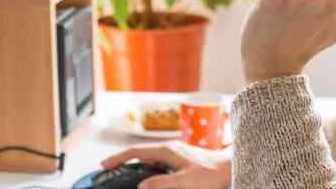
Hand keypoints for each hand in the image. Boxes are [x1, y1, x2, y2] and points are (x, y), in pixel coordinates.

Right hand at [100, 141, 230, 188]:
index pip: (136, 152)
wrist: (231, 168)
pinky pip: (159, 164)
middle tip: (110, 171)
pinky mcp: (181, 161)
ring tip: (126, 176)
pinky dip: (148, 170)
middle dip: (124, 162)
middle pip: (140, 154)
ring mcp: (175, 154)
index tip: (104, 165)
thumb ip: (162, 184)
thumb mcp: (185, 183)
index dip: (118, 158)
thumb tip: (140, 186)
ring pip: (150, 160)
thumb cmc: (211, 174)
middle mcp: (169, 149)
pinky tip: (149, 179)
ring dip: (137, 166)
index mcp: (166, 151)